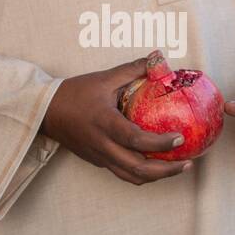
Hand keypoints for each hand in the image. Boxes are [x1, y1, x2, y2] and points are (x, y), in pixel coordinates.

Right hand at [40, 58, 192, 185]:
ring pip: (132, 177)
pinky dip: (143, 172)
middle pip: (138, 169)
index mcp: (105, 123)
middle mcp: (103, 145)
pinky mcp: (98, 161)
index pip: (136, 139)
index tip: (180, 138)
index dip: (160, 143)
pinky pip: (123, 173)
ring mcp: (100, 157)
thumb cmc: (75, 93)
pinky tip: (157, 163)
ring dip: (157, 177)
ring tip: (177, 167)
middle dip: (166, 170)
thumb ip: (133, 69)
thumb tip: (158, 58)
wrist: (46, 112)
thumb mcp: (104, 78)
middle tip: (188, 162)